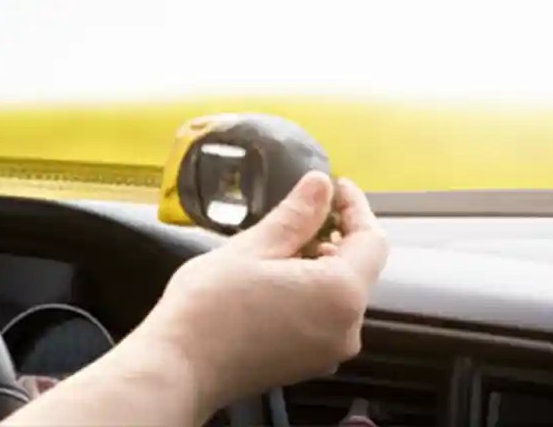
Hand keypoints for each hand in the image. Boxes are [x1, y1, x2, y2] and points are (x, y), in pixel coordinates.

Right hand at [137, 172, 388, 412]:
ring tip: (280, 248)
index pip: (371, 240)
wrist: (180, 368)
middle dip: (335, 236)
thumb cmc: (210, 306)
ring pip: (340, 294)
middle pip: (359, 269)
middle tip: (299, 213)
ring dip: (320, 265)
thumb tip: (321, 184)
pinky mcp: (310, 363)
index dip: (356, 208)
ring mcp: (330, 351)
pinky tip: (276, 281)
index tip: (335, 186)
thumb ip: (296, 215)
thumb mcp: (252, 248)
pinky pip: (325, 318)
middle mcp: (347, 328)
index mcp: (340, 293)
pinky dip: (311, 292)